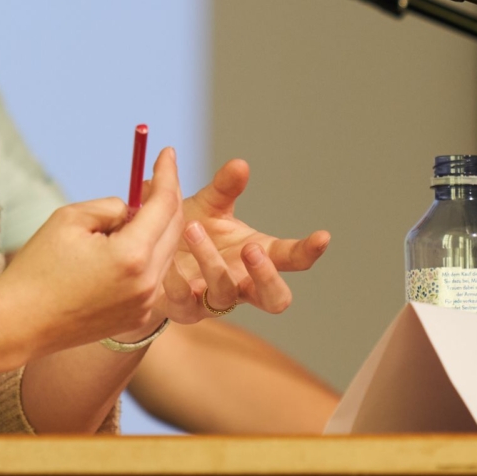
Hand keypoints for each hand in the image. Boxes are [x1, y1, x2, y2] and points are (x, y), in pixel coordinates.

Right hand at [0, 147, 194, 349]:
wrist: (19, 324)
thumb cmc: (38, 268)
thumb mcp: (70, 219)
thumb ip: (111, 206)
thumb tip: (134, 210)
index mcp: (132, 255)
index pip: (165, 204)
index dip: (168, 174)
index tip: (167, 152)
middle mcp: (147, 282)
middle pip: (174, 228)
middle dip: (166, 199)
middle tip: (150, 179)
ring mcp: (145, 304)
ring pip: (166, 252)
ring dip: (155, 228)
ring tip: (126, 217)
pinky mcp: (137, 317)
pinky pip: (153, 276)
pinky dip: (146, 255)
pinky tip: (120, 248)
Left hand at [162, 159, 330, 321]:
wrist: (153, 255)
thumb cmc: (192, 230)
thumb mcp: (210, 205)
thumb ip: (225, 188)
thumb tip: (240, 164)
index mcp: (258, 255)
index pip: (292, 259)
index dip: (308, 251)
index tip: (322, 236)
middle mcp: (243, 283)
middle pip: (276, 299)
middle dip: (267, 276)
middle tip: (251, 249)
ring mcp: (217, 301)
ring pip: (226, 294)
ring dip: (211, 261)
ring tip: (193, 227)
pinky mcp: (187, 311)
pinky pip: (188, 306)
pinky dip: (180, 284)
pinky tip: (171, 265)